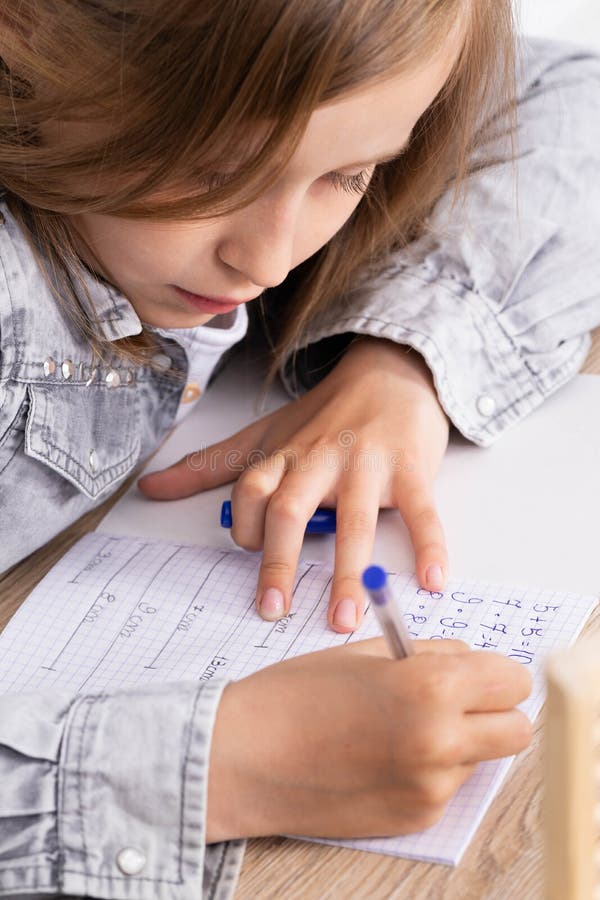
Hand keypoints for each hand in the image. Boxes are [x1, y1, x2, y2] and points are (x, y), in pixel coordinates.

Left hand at [138, 337, 449, 632]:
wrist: (390, 371)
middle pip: (291, 508)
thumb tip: (150, 487)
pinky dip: (429, 544)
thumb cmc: (324, 414)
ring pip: (354, 519)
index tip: (250, 555)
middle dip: (280, 560)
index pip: (251, 491)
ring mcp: (367, 464)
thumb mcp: (263, 435)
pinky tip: (433, 580)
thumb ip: (211, 465)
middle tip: (274, 609)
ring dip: (348, 572)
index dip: (246, 525)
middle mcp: (320, 459)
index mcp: (284, 455)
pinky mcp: (411, 468)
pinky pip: (420, 510)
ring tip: (344, 618)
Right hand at [206, 639, 532, 841]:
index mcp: (432, 688)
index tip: (477, 673)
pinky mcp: (416, 819)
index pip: (513, 680)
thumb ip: (431, 656)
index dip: (494, 673)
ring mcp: (431, 788)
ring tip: (402, 726)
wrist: (246, 757)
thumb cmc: (296, 694)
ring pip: (480, 757)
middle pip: (516, 729)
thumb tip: (471, 662)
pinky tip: (383, 754)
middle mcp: (442, 743)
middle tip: (457, 699)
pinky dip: (430, 769)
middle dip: (494, 711)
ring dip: (460, 740)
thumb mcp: (367, 652)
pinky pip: (447, 785)